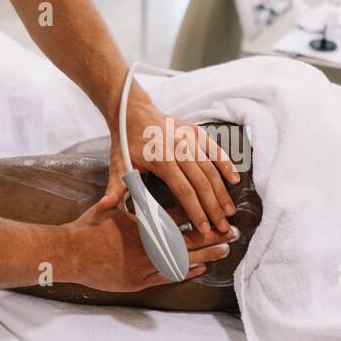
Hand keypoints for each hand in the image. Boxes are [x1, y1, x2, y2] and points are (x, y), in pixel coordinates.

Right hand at [65, 194, 237, 292]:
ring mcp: (146, 265)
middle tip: (232, 231)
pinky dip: (187, 271)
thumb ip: (126, 193)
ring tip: (225, 249)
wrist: (71, 256)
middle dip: (212, 235)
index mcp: (143, 224)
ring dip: (206, 254)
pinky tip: (201, 268)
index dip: (200, 213)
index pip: (178, 217)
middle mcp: (149, 245)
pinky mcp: (140, 281)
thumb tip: (140, 177)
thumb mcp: (109, 207)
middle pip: (188, 239)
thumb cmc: (88, 229)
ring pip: (184, 260)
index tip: (216, 210)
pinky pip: (170, 277)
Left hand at [107, 86, 239, 234]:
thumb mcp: (118, 165)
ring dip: (222, 191)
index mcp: (161, 159)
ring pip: (211, 169)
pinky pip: (216, 150)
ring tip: (230, 211)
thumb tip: (105, 207)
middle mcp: (179, 147)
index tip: (204, 229)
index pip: (184, 190)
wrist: (133, 112)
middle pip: (202, 182)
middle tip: (223, 227)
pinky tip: (235, 180)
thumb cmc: (125, 142)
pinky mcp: (197, 131)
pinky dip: (226, 165)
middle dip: (214, 207)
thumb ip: (115, 188)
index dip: (195, 211)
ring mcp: (190, 138)